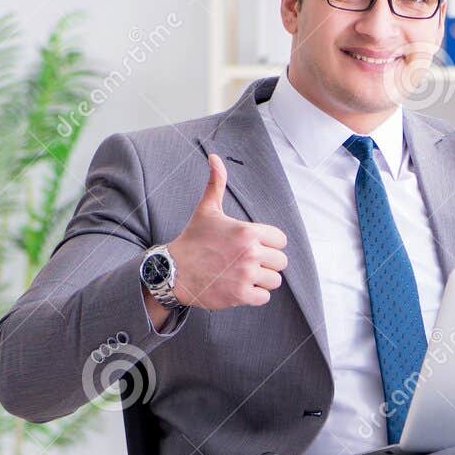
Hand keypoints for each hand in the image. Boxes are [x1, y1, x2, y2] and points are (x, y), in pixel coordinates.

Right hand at [163, 153, 287, 312]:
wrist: (174, 271)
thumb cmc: (193, 240)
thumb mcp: (207, 209)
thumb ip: (217, 183)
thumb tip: (215, 157)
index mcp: (247, 232)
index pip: (281, 240)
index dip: (269, 243)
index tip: (254, 245)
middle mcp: (250, 253)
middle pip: (281, 262)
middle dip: (267, 262)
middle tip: (248, 261)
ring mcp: (246, 275)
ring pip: (274, 280)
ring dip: (262, 279)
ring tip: (244, 274)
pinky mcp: (241, 295)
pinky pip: (264, 297)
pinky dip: (255, 295)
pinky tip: (239, 286)